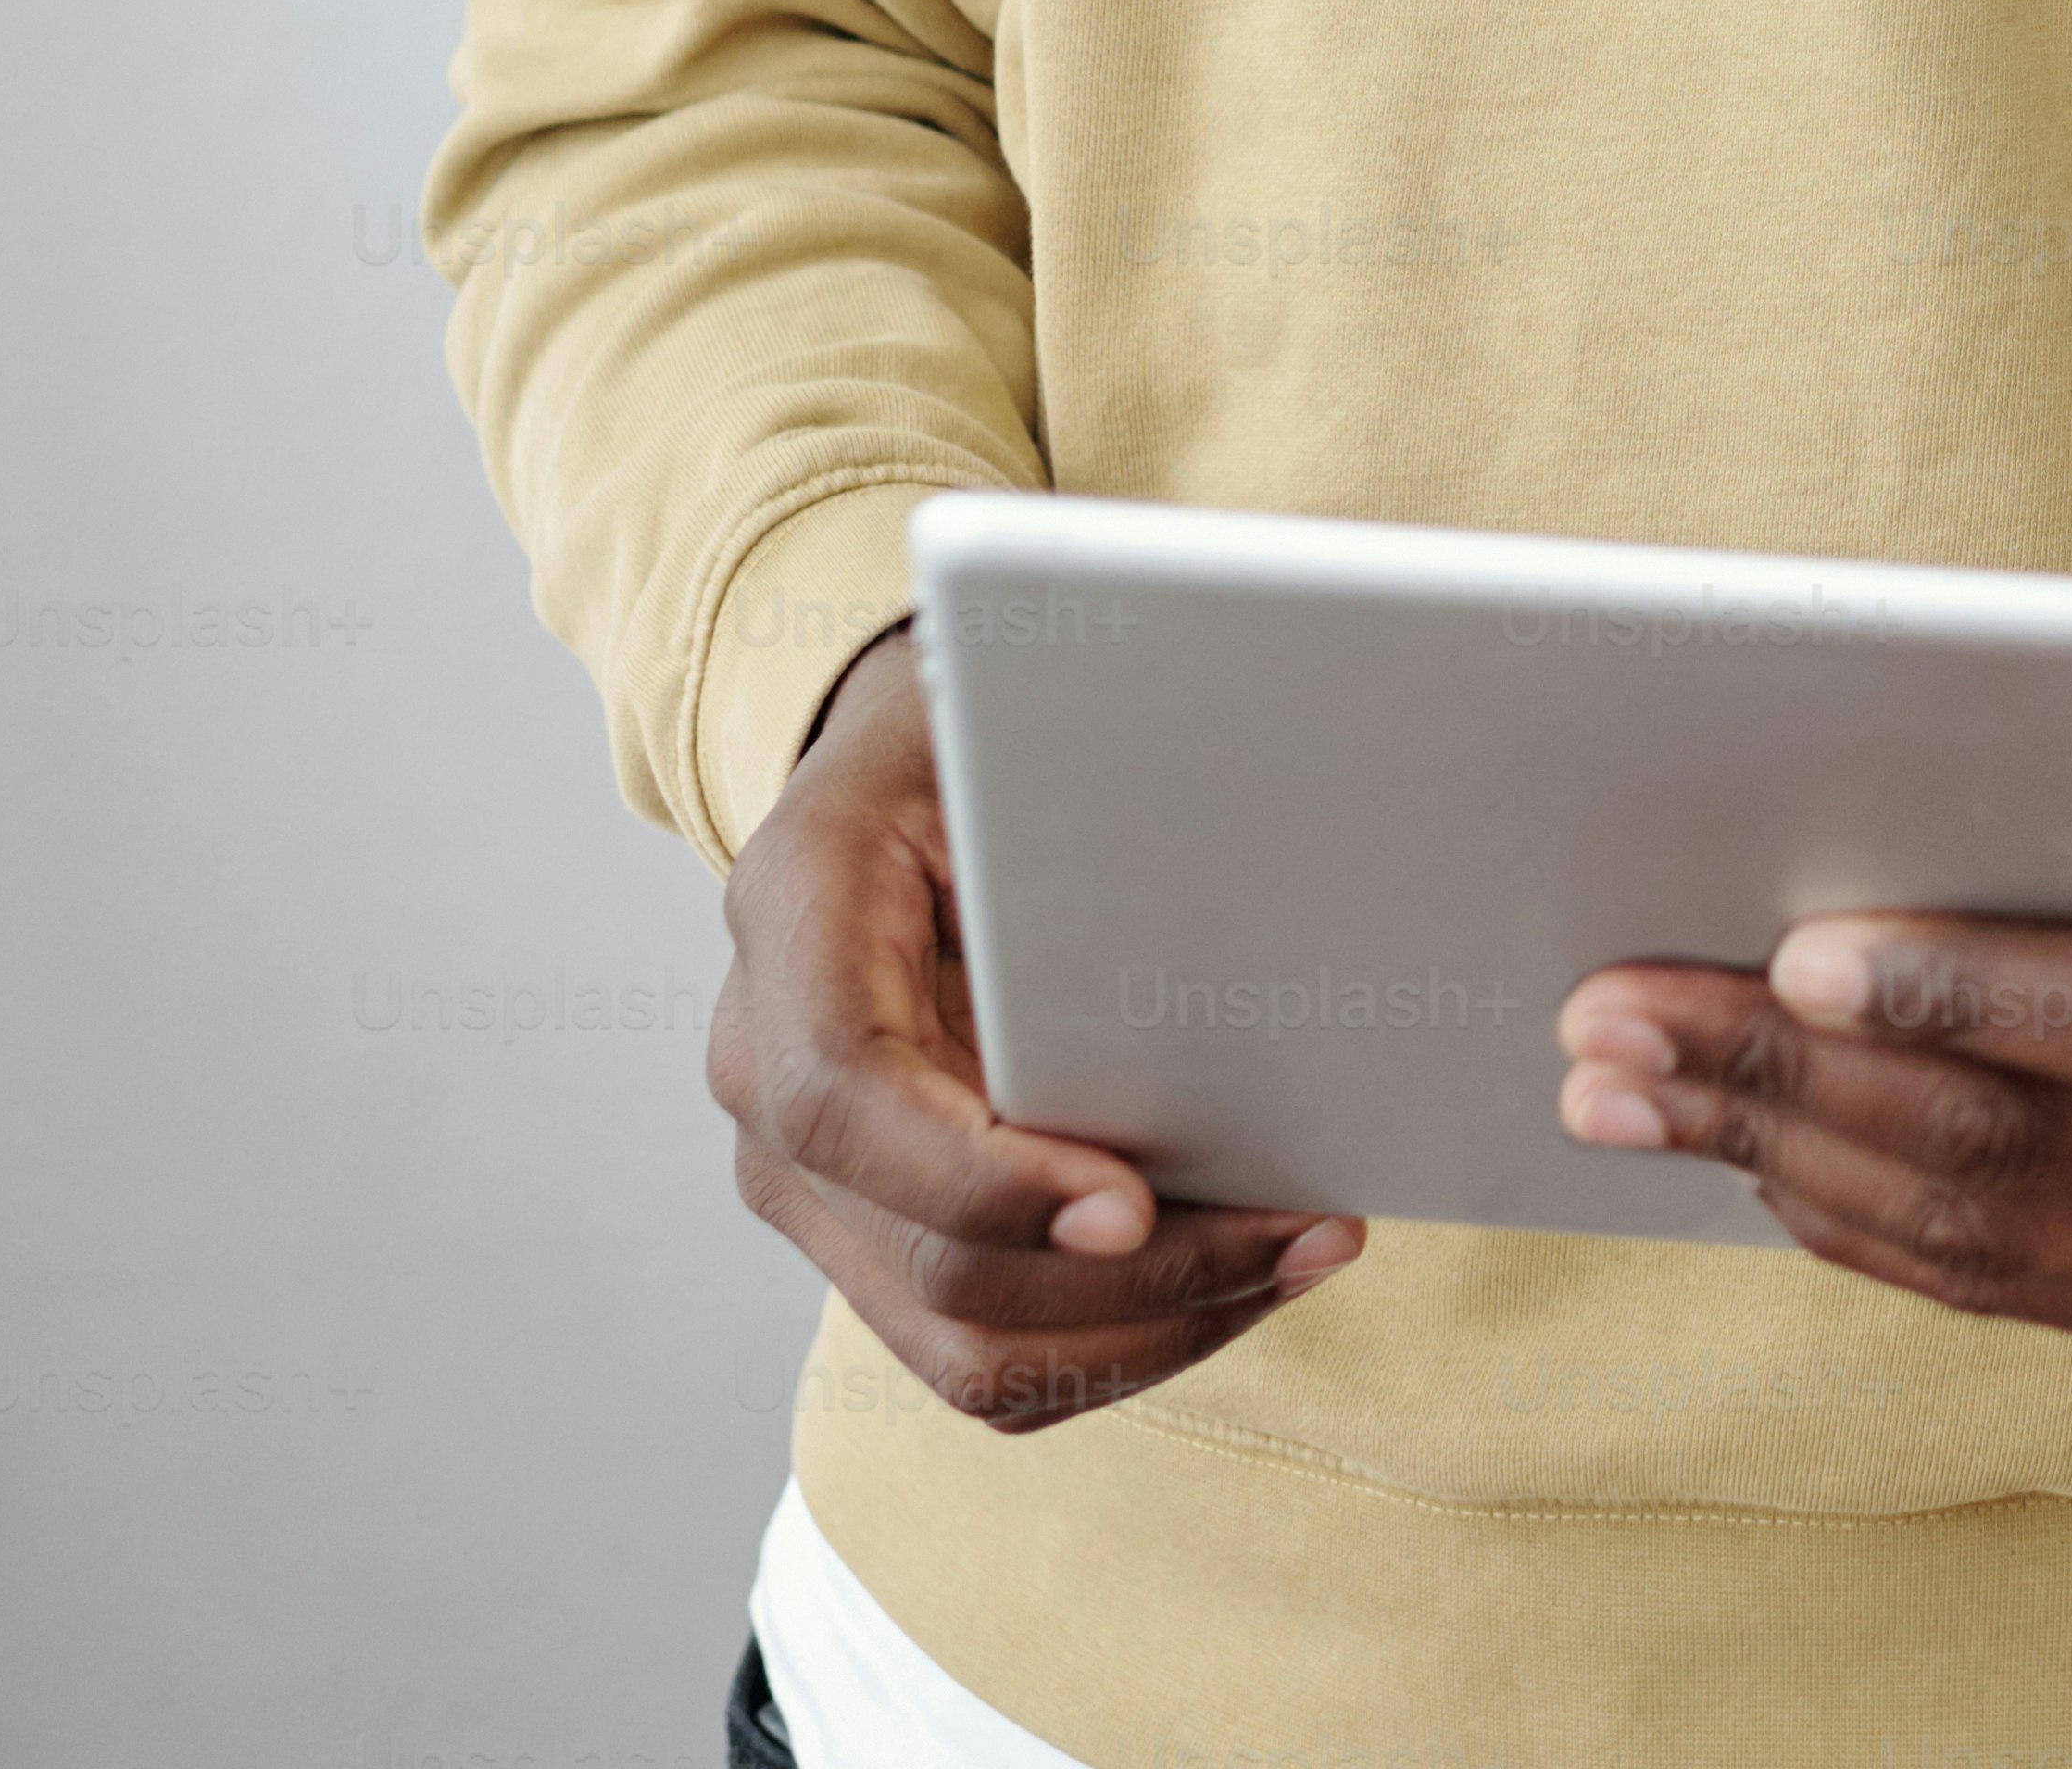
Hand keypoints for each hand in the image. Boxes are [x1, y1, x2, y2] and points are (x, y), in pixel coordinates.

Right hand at [707, 621, 1363, 1429]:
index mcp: (791, 914)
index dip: (985, 1178)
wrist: (909, 779)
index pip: (845, 1099)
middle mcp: (762, 1068)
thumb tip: (1236, 857)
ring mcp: (808, 1176)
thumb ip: (1070, 802)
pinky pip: (986, 1354)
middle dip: (1137, 1276)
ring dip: (1151, 1330)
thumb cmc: (981, 733)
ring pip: (961, 1345)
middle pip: (928, 1257)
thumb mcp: (1011, 717)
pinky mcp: (872, 1239)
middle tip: (1309, 1230)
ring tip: (1303, 1254)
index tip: (1133, 1207)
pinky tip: (1239, 1279)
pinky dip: (1122, 1344)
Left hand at [1557, 574, 2071, 1359]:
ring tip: (1616, 1079)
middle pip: (2026, 1152)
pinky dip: (1843, 1208)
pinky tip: (1727, 1137)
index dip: (1970, 996)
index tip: (1795, 948)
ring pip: (1980, 1236)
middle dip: (1797, 1079)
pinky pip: (1989, 1281)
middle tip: (1609, 1014)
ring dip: (1778, 1155)